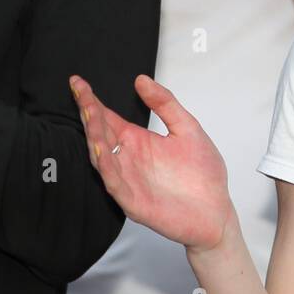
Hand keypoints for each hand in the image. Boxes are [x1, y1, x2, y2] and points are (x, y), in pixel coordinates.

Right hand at [70, 74, 235, 252]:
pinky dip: (107, 166)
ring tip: (89, 115)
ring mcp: (127, 180)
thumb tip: (142, 80)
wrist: (215, 213)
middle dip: (89, 113)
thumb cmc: (203, 176)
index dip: (91, 100)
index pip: (108, 118)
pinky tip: (101, 150)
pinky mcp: (132, 200)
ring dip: (94, 136)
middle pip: (101, 133)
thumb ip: (166, 105)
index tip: (78, 82)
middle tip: (82, 93)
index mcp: (139, 141)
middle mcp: (128, 159)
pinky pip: (114, 182)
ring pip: (102, 156)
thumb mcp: (188, 129)